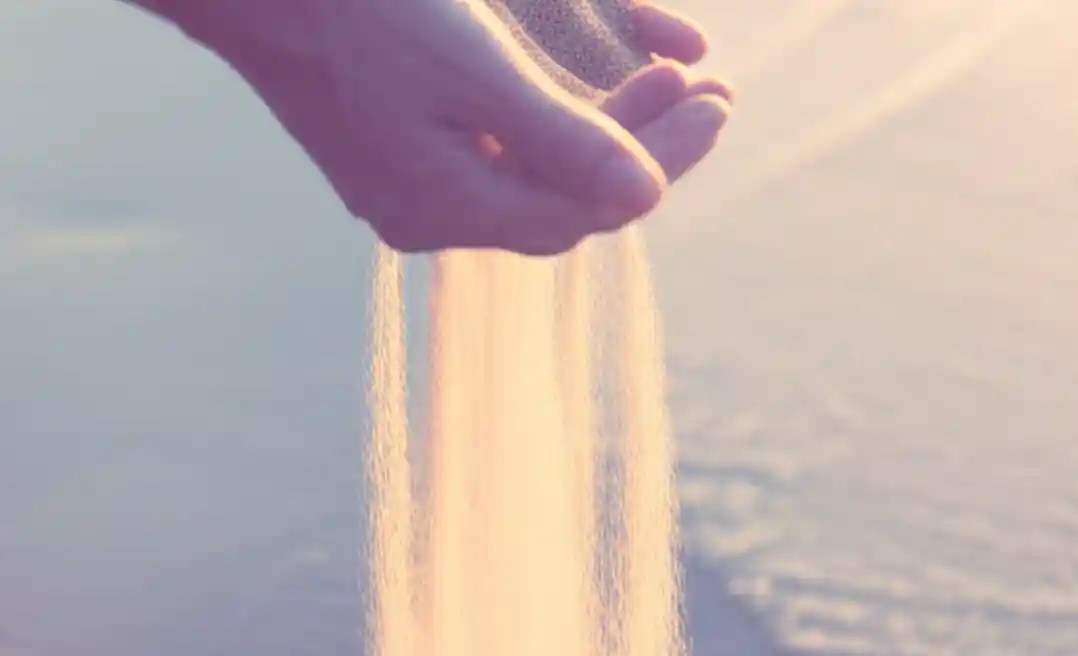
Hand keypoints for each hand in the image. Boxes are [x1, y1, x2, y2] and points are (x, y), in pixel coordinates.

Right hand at [147, 0, 733, 254]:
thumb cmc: (358, 10)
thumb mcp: (471, 69)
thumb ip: (562, 139)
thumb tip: (649, 201)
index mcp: (447, 208)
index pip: (585, 207)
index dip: (664, 160)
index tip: (719, 100)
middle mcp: (432, 213)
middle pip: (567, 198)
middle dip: (648, 144)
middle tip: (719, 92)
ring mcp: (414, 185)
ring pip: (539, 175)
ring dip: (610, 130)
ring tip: (676, 80)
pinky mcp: (403, 150)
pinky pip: (504, 150)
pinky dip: (560, 120)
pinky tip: (596, 84)